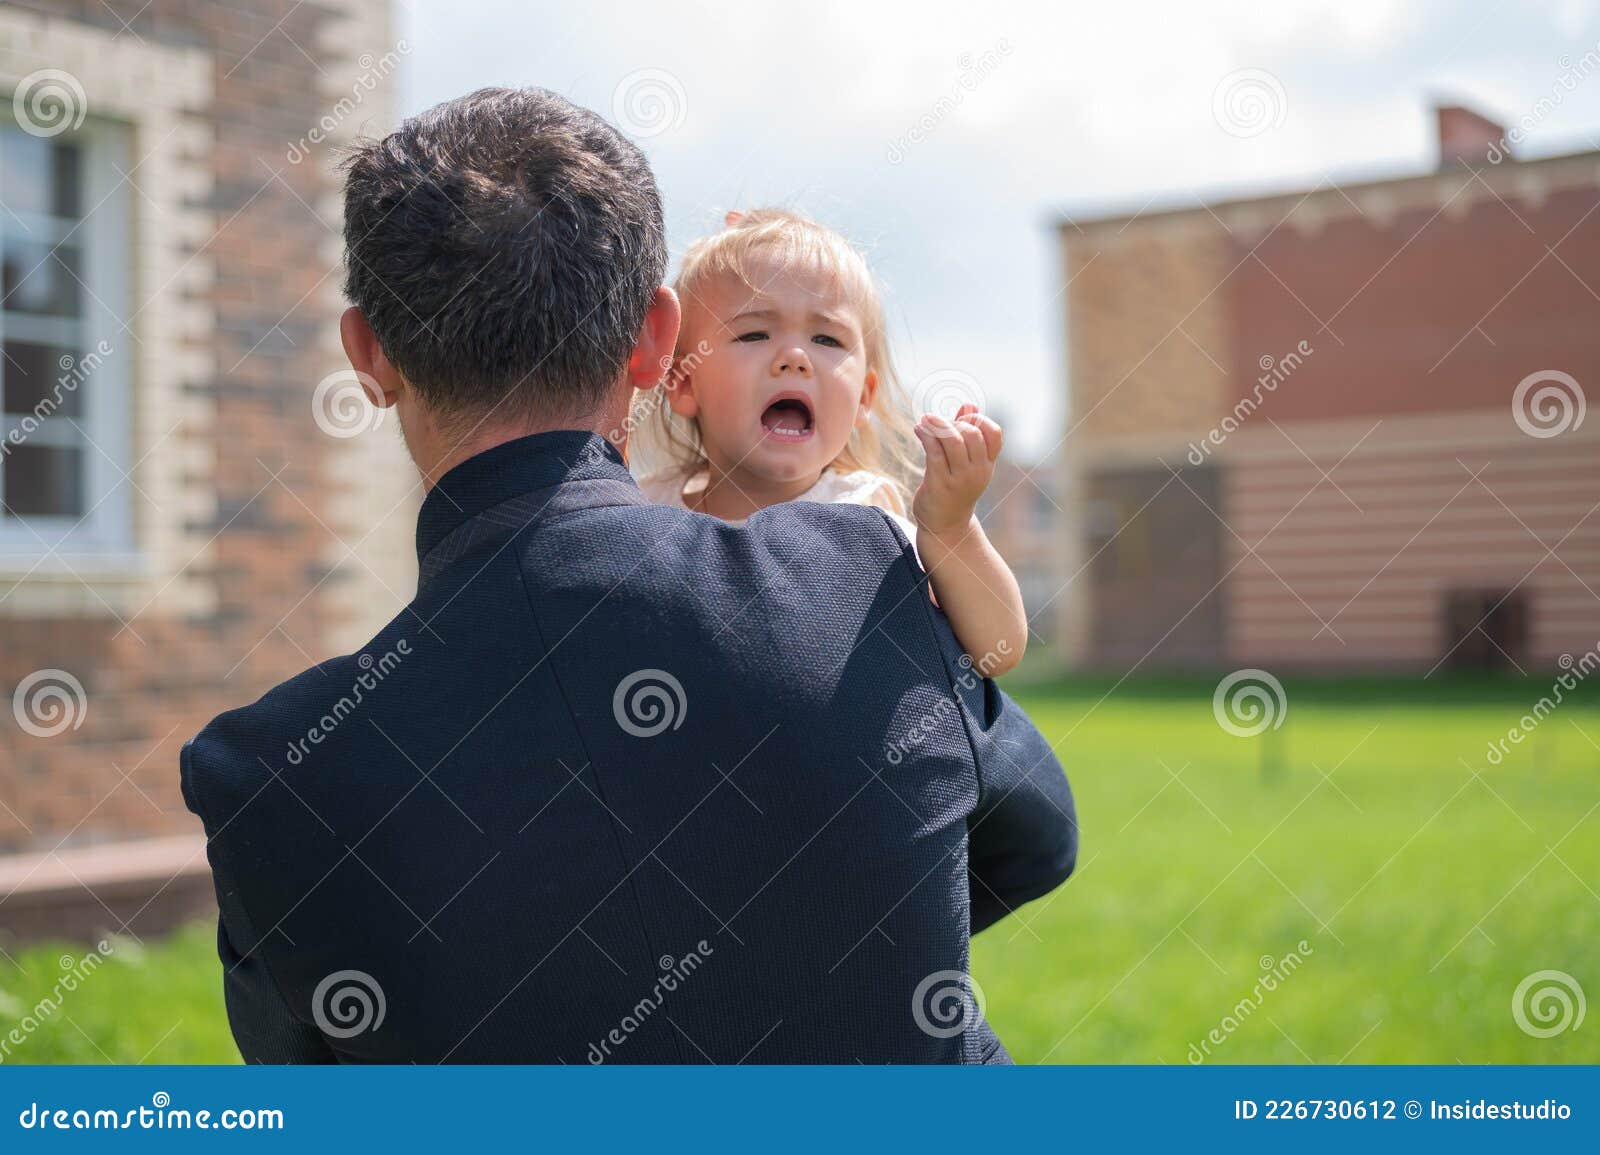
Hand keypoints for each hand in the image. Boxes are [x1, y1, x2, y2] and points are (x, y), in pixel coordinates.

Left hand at [911, 402, 1002, 537]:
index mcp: (987, 464)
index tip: (961, 419)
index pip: (994, 433)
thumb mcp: (967, 462)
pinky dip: (925, 435)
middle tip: (938, 422)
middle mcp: (977, 471)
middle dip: (954, 422)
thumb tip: (969, 404)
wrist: (946, 526)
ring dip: (937, 425)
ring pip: (953, 441)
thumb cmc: (955, 489)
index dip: (978, 419)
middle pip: (973, 434)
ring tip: (925, 420)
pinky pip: (934, 452)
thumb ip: (967, 432)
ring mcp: (959, 479)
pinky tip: (919, 430)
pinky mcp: (940, 484)